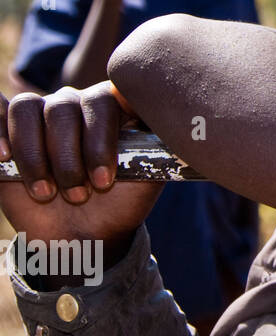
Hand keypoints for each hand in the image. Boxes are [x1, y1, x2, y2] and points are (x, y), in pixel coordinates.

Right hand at [1, 83, 161, 272]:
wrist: (81, 237)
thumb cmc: (119, 205)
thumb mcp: (151, 177)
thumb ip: (168, 148)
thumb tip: (197, 128)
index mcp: (114, 109)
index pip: (108, 97)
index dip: (103, 137)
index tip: (106, 179)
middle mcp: (77, 105)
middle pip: (68, 106)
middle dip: (72, 158)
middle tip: (81, 195)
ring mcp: (42, 115)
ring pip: (31, 108)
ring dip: (38, 156)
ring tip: (48, 193)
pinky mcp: (8, 130)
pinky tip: (5, 158)